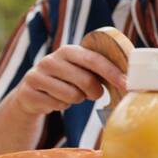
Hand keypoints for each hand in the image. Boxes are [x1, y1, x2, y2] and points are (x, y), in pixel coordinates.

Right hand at [11, 44, 129, 117]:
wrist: (32, 92)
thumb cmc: (67, 80)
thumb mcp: (81, 70)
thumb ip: (100, 69)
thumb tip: (129, 79)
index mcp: (68, 51)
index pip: (93, 59)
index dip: (112, 72)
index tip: (126, 84)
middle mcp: (50, 60)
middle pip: (85, 80)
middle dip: (95, 92)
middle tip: (94, 94)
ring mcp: (37, 76)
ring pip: (71, 96)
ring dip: (76, 99)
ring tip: (70, 94)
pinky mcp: (28, 93)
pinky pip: (57, 105)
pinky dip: (61, 106)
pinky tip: (55, 100)